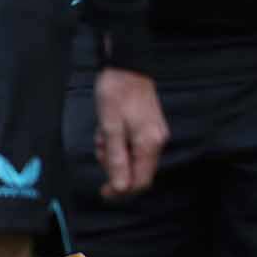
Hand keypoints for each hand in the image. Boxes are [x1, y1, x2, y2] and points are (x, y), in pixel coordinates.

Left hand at [92, 66, 166, 200]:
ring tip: (102, 133)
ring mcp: (154, 134)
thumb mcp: (110, 127)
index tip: (103, 191)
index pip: (140, 181)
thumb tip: (120, 188)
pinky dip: (119, 143)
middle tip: (100, 146)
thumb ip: (116, 159)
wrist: (127, 65)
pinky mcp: (149, 127)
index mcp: (149, 144)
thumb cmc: (116, 93)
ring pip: (133, 158)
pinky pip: (134, 146)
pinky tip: (109, 128)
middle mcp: (156, 142)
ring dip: (114, 152)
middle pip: (136, 171)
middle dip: (114, 166)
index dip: (121, 191)